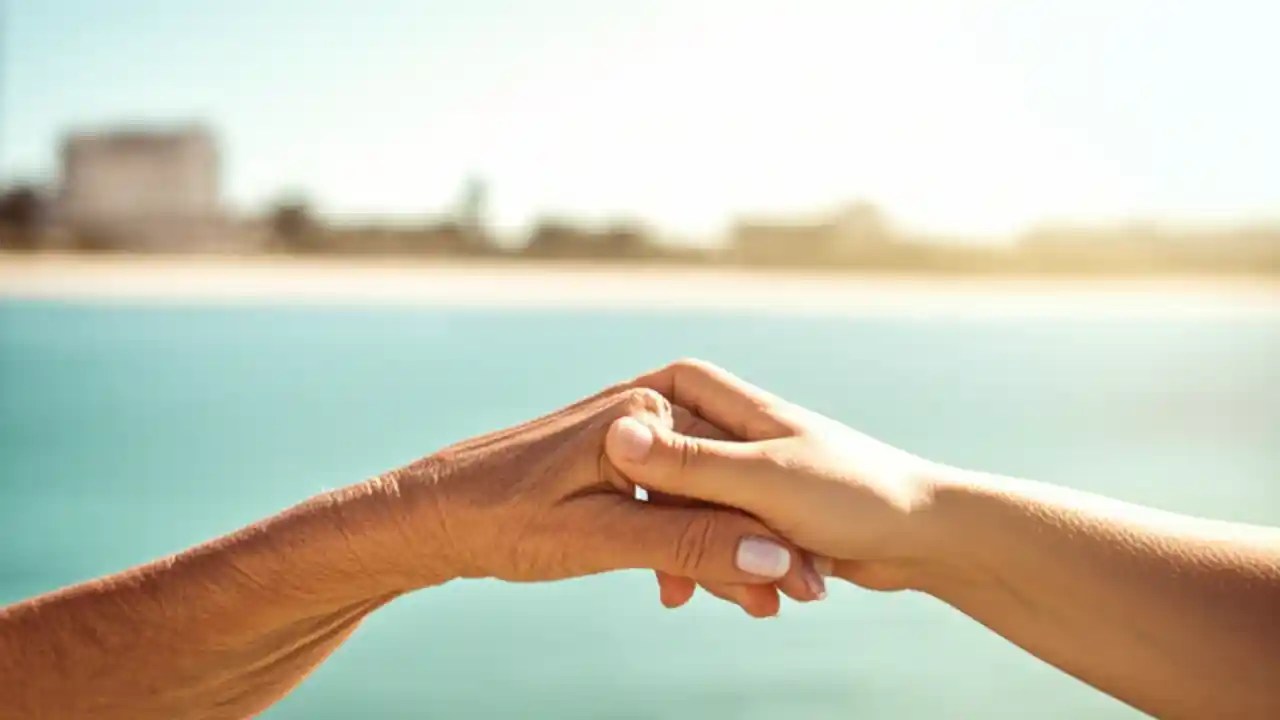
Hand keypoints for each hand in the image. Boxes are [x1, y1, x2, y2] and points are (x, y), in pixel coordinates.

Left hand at [360, 384, 822, 608]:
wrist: (428, 513)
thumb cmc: (504, 523)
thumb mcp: (603, 540)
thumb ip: (688, 544)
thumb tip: (772, 557)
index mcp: (645, 414)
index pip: (732, 480)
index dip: (771, 538)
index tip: (803, 589)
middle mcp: (639, 410)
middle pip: (720, 483)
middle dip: (753, 544)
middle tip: (785, 602)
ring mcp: (623, 430)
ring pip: (695, 492)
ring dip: (720, 544)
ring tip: (747, 600)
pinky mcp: (606, 454)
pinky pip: (663, 494)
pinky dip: (680, 534)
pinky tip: (685, 580)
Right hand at [609, 360, 939, 591]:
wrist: (925, 538)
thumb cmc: (850, 495)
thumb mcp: (759, 480)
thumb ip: (690, 463)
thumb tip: (616, 432)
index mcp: (739, 408)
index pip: (671, 387)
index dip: (632, 414)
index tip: (599, 451)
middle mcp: (743, 436)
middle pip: (671, 461)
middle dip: (657, 509)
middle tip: (640, 550)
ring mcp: (756, 479)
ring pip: (693, 508)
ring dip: (691, 547)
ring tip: (684, 591)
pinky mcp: (769, 518)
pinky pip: (721, 538)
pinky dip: (716, 564)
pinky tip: (710, 593)